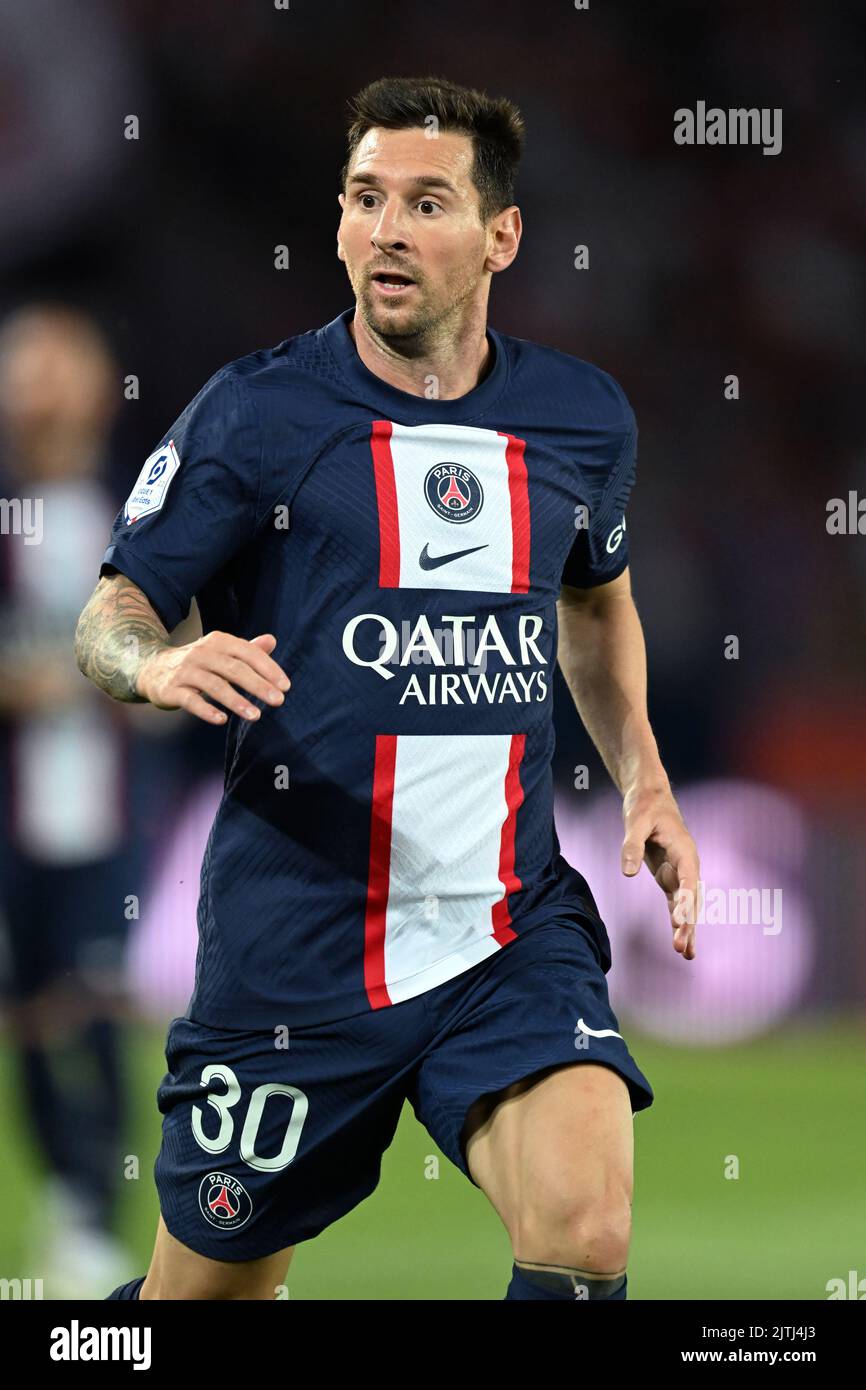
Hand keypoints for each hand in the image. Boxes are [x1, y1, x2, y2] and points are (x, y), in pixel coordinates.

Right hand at [136, 631, 289, 724]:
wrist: (152, 668)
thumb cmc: (197, 662)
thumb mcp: (221, 651)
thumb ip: (247, 649)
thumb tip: (272, 640)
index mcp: (218, 641)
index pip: (248, 653)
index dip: (268, 669)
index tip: (285, 686)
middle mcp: (202, 653)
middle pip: (234, 669)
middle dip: (258, 685)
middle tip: (278, 701)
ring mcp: (185, 671)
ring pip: (214, 685)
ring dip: (236, 701)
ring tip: (255, 716)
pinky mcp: (171, 689)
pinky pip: (190, 700)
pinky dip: (206, 710)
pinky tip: (222, 720)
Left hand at [620, 785, 699, 959]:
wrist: (649, 795)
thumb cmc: (644, 805)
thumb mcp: (635, 821)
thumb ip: (631, 845)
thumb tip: (627, 873)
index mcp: (684, 851)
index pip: (688, 881)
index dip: (686, 902)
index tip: (681, 921)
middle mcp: (687, 865)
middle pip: (691, 899)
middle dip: (688, 924)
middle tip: (682, 949)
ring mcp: (680, 872)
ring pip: (687, 906)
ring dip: (686, 928)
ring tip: (686, 954)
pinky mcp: (669, 877)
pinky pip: (676, 903)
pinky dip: (678, 921)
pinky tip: (680, 943)